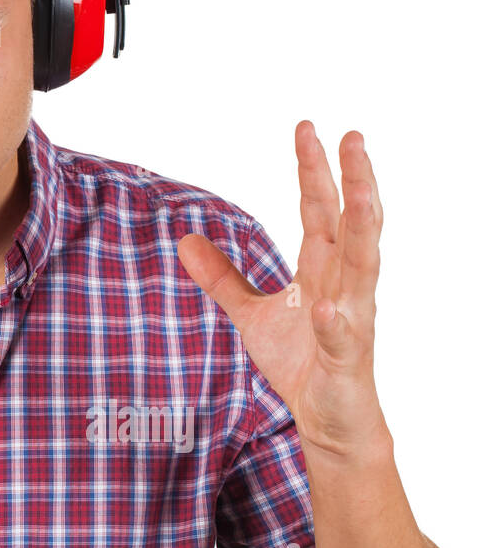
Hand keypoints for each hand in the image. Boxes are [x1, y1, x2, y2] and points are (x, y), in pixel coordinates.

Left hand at [176, 121, 387, 461]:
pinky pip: (342, 336)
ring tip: (362, 190)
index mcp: (322, 269)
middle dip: (352, 179)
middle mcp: (344, 285)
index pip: (319, 209)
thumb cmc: (300, 361)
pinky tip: (327, 307)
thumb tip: (184, 239)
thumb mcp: (250, 313)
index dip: (313, 170)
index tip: (307, 128)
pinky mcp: (347, 359)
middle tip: (351, 135)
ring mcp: (351, 319)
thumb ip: (222, 276)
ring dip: (363, 227)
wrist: (326, 420)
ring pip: (363, 266)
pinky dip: (335, 322)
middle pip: (350, 223)